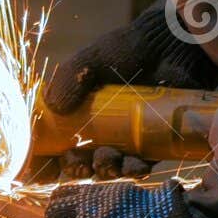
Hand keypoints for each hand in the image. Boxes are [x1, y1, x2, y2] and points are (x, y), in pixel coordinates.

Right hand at [43, 4, 217, 178]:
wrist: (170, 47)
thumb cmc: (127, 49)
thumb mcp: (90, 60)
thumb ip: (69, 77)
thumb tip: (53, 106)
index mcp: (80, 110)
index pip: (59, 140)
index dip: (51, 158)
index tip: (47, 167)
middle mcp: (101, 127)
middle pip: (82, 159)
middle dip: (77, 168)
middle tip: (80, 166)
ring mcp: (128, 136)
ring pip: (111, 165)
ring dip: (105, 170)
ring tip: (107, 161)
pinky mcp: (153, 142)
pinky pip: (141, 164)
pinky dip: (135, 170)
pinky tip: (135, 165)